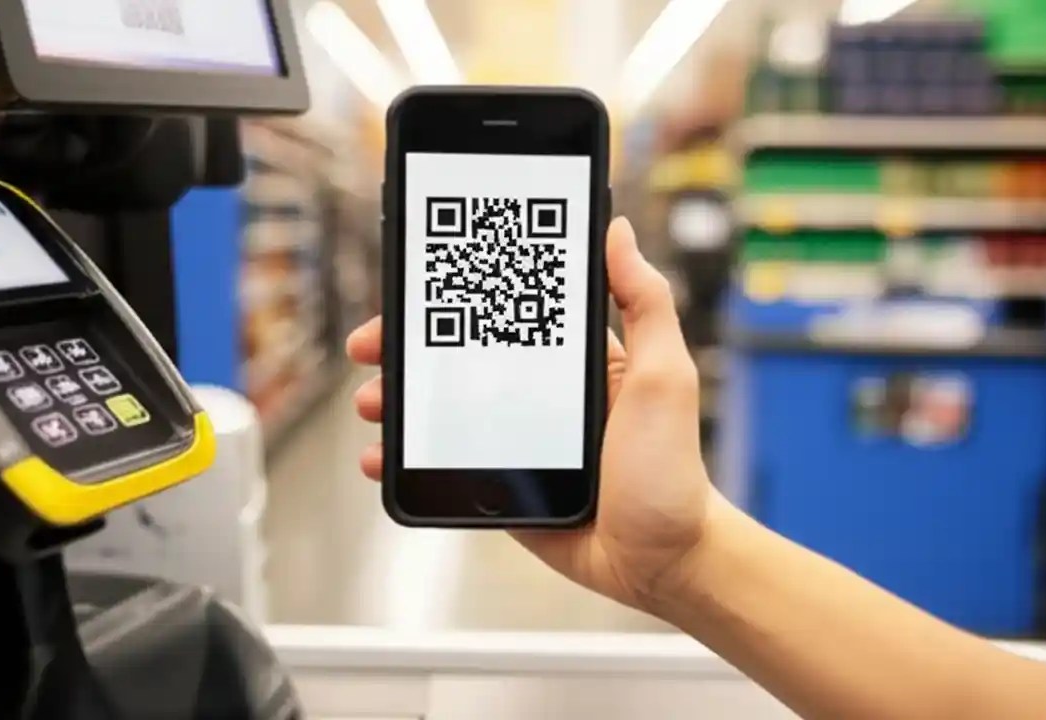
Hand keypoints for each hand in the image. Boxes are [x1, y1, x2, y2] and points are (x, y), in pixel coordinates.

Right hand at [346, 217, 718, 611]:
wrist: (661, 560)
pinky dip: (406, 459)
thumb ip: (644, 303)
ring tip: (374, 403)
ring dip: (397, 402)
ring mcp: (513, 439)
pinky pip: (442, 463)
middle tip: (372, 345)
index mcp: (573, 359)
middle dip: (406, 347)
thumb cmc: (673, 469)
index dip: (457, 297)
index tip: (419, 285)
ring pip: (440, 409)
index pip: (504, 312)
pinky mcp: (501, 483)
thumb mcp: (665, 376)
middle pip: (457, 357)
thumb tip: (619, 231)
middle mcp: (538, 393)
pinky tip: (383, 456)